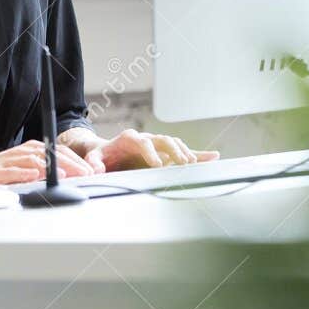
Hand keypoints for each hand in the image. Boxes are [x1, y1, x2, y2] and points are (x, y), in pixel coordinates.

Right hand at [0, 140, 94, 184]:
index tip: (91, 171)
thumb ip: (47, 169)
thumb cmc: (3, 171)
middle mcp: (26, 150)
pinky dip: (24, 172)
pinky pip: (12, 170)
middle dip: (71, 164)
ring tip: (67, 174)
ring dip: (52, 166)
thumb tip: (72, 178)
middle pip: (52, 153)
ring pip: (36, 159)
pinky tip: (35, 176)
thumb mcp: (28, 168)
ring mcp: (12, 158)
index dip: (77, 160)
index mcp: (34, 148)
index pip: (61, 151)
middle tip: (86, 174)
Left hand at [72, 129, 218, 172]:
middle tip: (182, 163)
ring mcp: (157, 143)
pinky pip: (183, 151)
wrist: (109, 150)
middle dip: (173, 150)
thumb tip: (95, 170)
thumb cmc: (103, 154)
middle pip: (163, 139)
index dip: (151, 153)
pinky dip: (197, 154)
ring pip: (174, 143)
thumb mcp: (94, 157)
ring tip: (194, 164)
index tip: (157, 165)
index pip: (143, 142)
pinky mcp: (165, 151)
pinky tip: (214, 158)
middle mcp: (147, 138)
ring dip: (185, 152)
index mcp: (130, 138)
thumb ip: (94, 162)